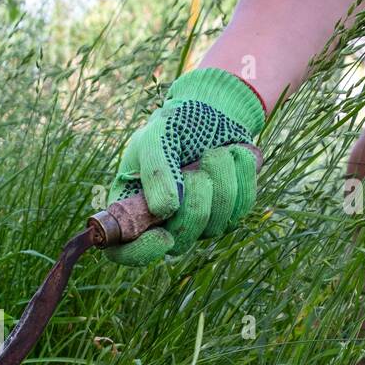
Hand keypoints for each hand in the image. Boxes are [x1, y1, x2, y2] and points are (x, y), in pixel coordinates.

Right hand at [106, 68, 264, 265]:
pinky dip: (240, 175)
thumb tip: (164, 209)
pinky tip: (233, 154)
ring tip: (214, 152)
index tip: (162, 236)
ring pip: (215, 225)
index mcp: (132, 207)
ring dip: (219, 181)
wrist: (212, 111)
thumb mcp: (155, 136)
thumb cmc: (174, 125)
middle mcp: (162, 222)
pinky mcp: (229, 212)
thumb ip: (155, 171)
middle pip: (179, 242)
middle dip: (194, 204)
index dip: (140, 253)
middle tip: (195, 170)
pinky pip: (241, 207)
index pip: (124, 252)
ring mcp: (198, 222)